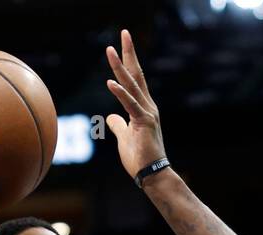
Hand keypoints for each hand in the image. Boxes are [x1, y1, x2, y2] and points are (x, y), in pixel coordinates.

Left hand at [105, 29, 166, 180]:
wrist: (152, 174)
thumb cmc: (139, 159)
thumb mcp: (124, 138)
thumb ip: (118, 125)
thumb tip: (111, 117)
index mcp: (144, 108)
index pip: (134, 80)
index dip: (128, 62)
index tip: (121, 45)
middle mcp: (148, 106)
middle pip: (136, 74)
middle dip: (129, 53)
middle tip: (124, 32)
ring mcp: (147, 113)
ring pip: (131, 85)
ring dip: (120, 67)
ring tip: (110, 50)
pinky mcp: (144, 123)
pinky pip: (129, 105)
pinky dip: (120, 92)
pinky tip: (110, 81)